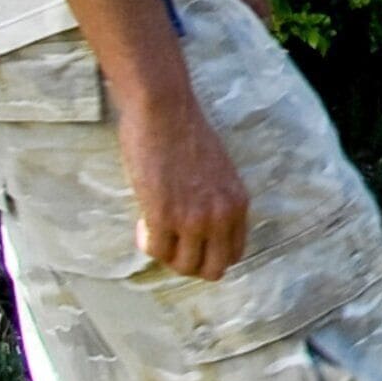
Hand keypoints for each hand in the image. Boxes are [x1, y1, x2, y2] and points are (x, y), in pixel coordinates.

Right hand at [124, 96, 250, 281]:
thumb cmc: (185, 134)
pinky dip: (147, 243)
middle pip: (212, 270)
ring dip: (166, 254)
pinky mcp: (163, 216)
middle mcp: (221, 216)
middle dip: (189, 263)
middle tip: (171, 244)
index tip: (191, 242)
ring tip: (155, 230)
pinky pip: (156, 251)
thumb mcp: (218, 173)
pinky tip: (143, 223)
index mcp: (238, 204)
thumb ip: (216, 202)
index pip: (233, 254)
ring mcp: (193, 218)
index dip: (209, 254)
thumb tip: (202, 230)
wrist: (164, 110)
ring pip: (183, 265)